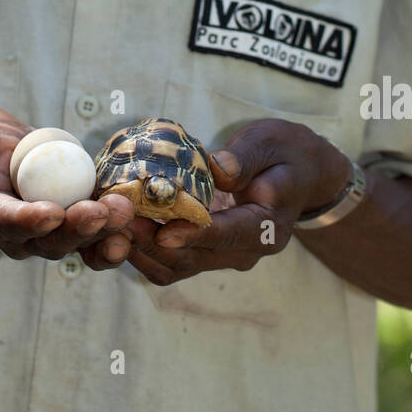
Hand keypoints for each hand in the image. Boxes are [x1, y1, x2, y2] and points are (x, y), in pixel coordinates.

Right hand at [0, 106, 134, 261]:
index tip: (52, 213)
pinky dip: (117, 233)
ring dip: (104, 232)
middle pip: (50, 241)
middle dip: (78, 228)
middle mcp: (20, 235)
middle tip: (102, 212)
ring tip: (125, 213)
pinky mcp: (75, 224)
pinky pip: (97, 238)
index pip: (8, 223)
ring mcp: (50, 234)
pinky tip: (136, 222)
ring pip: (78, 243)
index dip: (30, 221)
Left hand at [81, 118, 351, 284]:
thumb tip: (218, 167)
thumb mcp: (273, 143)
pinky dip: (143, 250)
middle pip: (194, 259)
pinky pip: (170, 261)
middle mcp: (244, 251)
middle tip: (118, 220)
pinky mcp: (205, 251)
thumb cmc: (287, 154)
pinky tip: (117, 227)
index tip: (164, 230)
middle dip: (153, 243)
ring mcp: (223, 255)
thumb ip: (247, 157)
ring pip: (176, 267)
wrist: (301, 176)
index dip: (195, 235)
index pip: (228, 235)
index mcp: (266, 227)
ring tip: (109, 225)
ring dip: (141, 251)